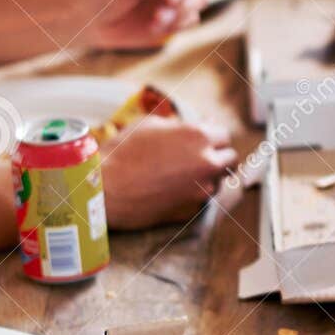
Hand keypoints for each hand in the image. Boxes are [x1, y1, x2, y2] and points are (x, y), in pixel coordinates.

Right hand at [100, 116, 236, 228]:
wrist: (105, 189)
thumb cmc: (123, 151)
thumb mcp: (151, 124)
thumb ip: (181, 124)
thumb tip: (201, 123)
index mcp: (199, 136)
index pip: (224, 135)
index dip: (212, 137)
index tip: (205, 140)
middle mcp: (207, 163)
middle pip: (230, 159)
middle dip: (218, 156)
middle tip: (201, 157)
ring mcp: (202, 190)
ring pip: (218, 181)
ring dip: (207, 176)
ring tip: (181, 174)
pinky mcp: (193, 211)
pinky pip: (201, 199)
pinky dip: (192, 194)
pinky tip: (172, 189)